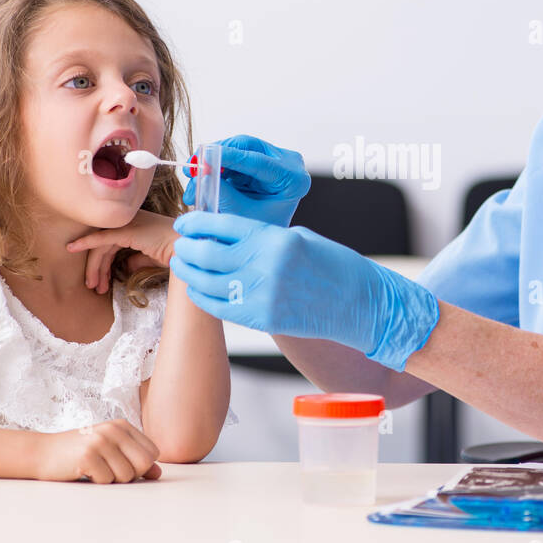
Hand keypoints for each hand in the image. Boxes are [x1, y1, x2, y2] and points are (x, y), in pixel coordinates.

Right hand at [35, 419, 162, 482]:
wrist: (42, 453)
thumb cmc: (79, 454)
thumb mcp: (110, 451)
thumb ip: (134, 460)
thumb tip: (158, 473)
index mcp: (122, 426)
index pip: (153, 452)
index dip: (141, 466)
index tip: (121, 464)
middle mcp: (113, 430)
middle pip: (144, 464)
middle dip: (130, 475)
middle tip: (109, 470)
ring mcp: (100, 441)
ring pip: (126, 476)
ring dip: (111, 479)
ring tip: (94, 469)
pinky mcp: (87, 456)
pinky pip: (107, 481)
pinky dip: (96, 482)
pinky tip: (84, 472)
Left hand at [66, 208, 176, 295]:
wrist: (188, 250)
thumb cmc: (176, 253)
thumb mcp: (153, 257)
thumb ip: (138, 259)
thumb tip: (126, 267)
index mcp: (137, 226)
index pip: (112, 243)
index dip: (103, 262)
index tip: (99, 280)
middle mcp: (130, 221)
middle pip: (104, 245)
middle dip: (97, 268)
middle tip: (94, 287)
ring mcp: (128, 224)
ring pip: (101, 245)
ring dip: (94, 266)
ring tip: (92, 285)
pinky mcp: (126, 230)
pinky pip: (101, 238)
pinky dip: (85, 243)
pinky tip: (73, 248)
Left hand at [169, 211, 438, 370]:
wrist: (360, 304)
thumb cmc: (333, 266)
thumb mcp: (299, 239)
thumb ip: (262, 238)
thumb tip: (226, 236)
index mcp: (276, 239)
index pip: (223, 225)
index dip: (198, 223)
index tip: (186, 223)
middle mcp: (265, 266)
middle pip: (208, 253)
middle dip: (188, 247)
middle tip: (182, 245)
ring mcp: (262, 296)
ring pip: (207, 282)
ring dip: (190, 272)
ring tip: (184, 265)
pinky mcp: (262, 319)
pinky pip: (219, 307)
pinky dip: (203, 296)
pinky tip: (198, 289)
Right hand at [183, 135, 310, 226]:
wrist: (267, 241)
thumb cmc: (259, 232)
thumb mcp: (241, 214)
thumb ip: (223, 193)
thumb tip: (201, 173)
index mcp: (294, 179)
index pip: (257, 161)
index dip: (227, 156)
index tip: (202, 157)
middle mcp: (289, 163)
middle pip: (246, 146)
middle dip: (214, 157)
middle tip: (190, 171)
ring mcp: (276, 158)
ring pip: (236, 148)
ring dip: (211, 163)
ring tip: (193, 184)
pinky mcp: (261, 159)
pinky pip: (234, 155)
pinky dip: (216, 167)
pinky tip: (201, 181)